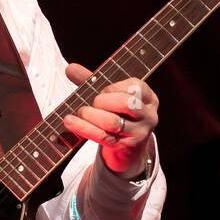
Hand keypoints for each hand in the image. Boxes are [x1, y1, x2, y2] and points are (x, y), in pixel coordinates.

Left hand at [61, 63, 158, 177]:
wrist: (128, 151)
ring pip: (113, 121)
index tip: (102, 92)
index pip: (134, 86)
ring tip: (80, 112)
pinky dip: (84, 128)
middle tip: (92, 104)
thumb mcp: (110, 97)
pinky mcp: (126, 147)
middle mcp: (149, 115)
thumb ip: (92, 81)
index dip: (113, 87)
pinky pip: (103, 136)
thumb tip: (70, 68)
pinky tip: (70, 122)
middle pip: (126, 103)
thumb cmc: (119, 116)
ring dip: (90, 115)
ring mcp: (139, 133)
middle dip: (103, 101)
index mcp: (148, 97)